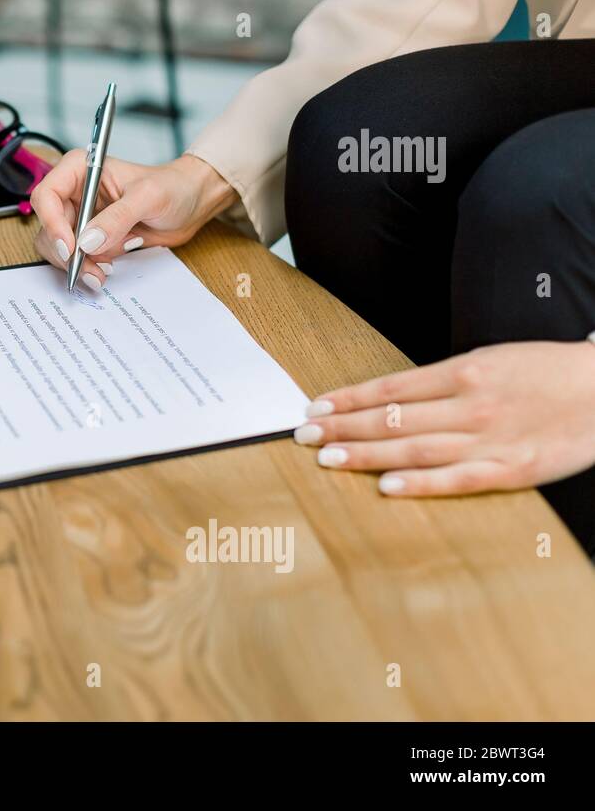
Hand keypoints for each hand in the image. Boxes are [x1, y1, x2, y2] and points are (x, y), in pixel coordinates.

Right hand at [29, 152, 236, 289]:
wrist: (190, 204)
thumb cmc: (173, 187)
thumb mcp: (149, 197)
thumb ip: (118, 217)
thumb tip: (88, 241)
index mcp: (81, 170)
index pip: (47, 195)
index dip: (52, 222)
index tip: (70, 247)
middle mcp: (76, 193)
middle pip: (48, 226)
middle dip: (65, 251)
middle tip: (87, 267)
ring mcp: (82, 217)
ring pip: (57, 246)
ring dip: (75, 264)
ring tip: (100, 272)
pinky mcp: (90, 238)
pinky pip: (74, 258)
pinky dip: (85, 268)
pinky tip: (105, 269)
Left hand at [295, 341, 594, 495]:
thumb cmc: (547, 373)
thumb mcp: (492, 361)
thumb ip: (443, 380)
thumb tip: (390, 398)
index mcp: (464, 372)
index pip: (390, 388)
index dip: (347, 399)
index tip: (313, 409)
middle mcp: (471, 404)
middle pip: (393, 418)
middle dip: (343, 428)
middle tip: (301, 437)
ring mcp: (490, 439)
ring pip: (414, 448)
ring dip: (365, 454)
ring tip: (326, 458)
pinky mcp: (512, 470)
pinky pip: (457, 480)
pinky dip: (419, 484)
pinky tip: (385, 487)